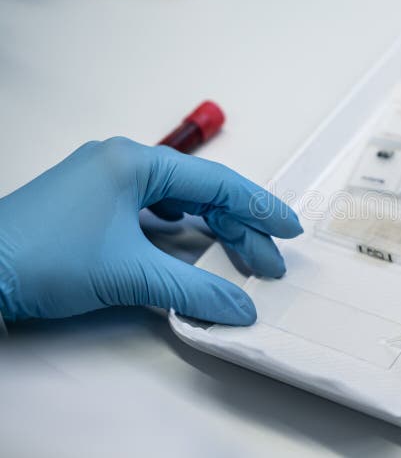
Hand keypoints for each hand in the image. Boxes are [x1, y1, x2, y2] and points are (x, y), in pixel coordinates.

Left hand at [0, 137, 301, 325]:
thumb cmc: (43, 259)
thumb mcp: (128, 274)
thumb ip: (193, 289)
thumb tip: (241, 308)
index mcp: (135, 162)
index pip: (216, 183)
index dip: (259, 207)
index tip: (288, 229)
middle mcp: (122, 161)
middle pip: (200, 192)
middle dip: (238, 228)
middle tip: (267, 263)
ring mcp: (104, 178)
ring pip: (176, 198)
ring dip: (210, 226)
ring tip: (239, 252)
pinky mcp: (90, 200)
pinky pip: (150, 205)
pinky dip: (178, 224)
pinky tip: (187, 235)